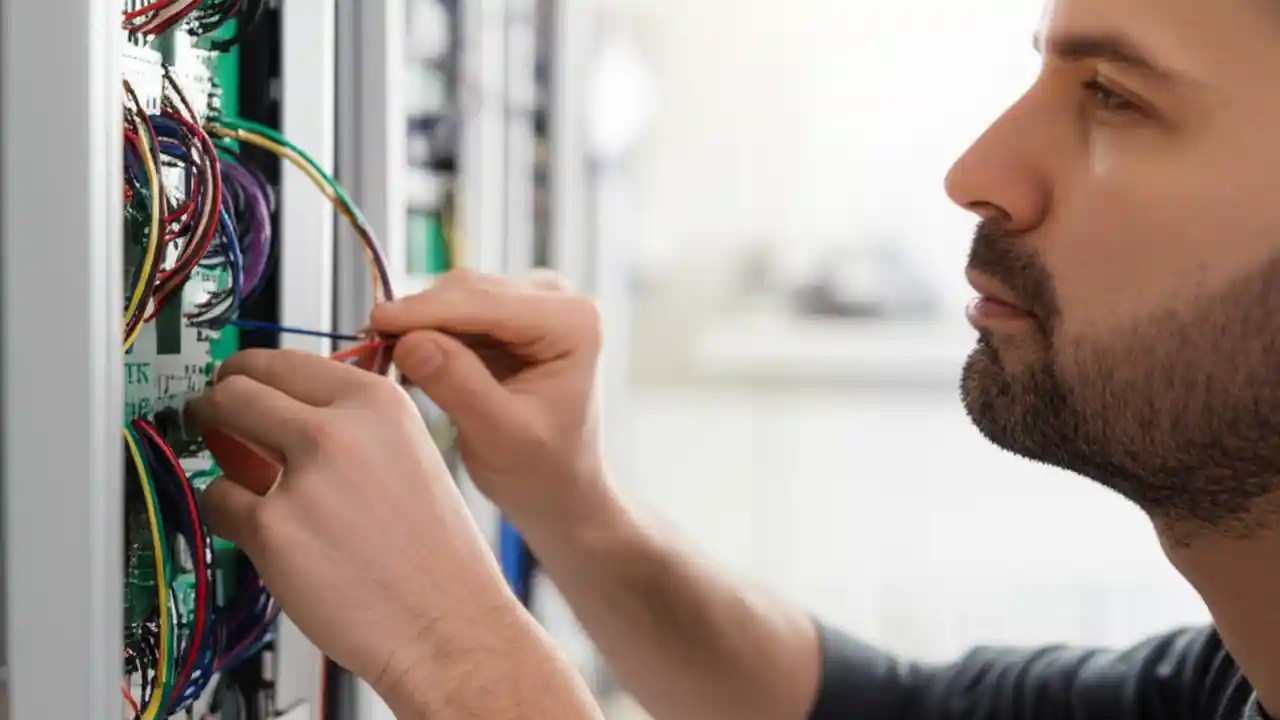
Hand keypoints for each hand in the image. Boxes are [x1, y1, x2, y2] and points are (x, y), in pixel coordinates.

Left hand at [187, 349, 518, 708]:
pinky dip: (226, 513)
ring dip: (216, 454)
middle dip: (216, 400)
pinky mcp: (273, 529)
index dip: (250, 370)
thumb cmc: (435, 555)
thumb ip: (345, 428)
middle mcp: (341, 429)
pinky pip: (216, 501)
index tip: (235, 381)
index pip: (286, 360)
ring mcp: (303, 477)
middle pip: (239, 385)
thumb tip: (271, 412)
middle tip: (212, 417)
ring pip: (217, 435)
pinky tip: (258, 530)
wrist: (448, 623)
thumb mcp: (406, 458)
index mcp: (380, 403)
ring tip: (240, 480)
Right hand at [370, 269, 608, 532]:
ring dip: (420, 324)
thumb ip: (459, 386)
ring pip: (457, 295)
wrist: (560, 488)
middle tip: (373, 350)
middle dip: (419, 318)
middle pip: (469, 291)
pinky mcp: (511, 313)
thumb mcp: (501, 436)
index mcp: (573, 321)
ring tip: (391, 362)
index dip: (425, 310)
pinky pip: (457, 309)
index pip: (486, 303)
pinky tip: (412, 362)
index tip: (375, 322)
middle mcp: (559, 298)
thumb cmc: (543, 470)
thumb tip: (409, 341)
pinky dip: (429, 332)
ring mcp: (535, 301)